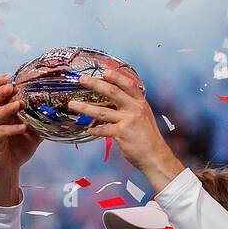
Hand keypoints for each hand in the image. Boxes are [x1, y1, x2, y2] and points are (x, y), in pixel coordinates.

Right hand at [0, 76, 43, 206]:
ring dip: (8, 107)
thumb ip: (41, 123)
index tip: (12, 75)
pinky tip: (22, 128)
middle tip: (11, 84)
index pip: (4, 95)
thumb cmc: (19, 149)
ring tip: (19, 104)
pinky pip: (1, 131)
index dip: (5, 84)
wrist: (9, 169)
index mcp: (6, 113)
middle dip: (2, 89)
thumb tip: (58, 113)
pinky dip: (12, 128)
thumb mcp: (34, 134)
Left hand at [67, 69, 183, 190]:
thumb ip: (129, 108)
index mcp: (140, 103)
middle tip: (82, 80)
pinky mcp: (122, 134)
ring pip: (102, 111)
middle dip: (95, 84)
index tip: (104, 72)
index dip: (116, 77)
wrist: (155, 156)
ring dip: (85, 108)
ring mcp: (128, 121)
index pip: (128, 85)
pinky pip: (103, 130)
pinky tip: (88, 129)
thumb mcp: (143, 117)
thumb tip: (108, 105)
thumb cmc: (147, 138)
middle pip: (112, 92)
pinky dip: (94, 130)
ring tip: (72, 104)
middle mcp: (135, 109)